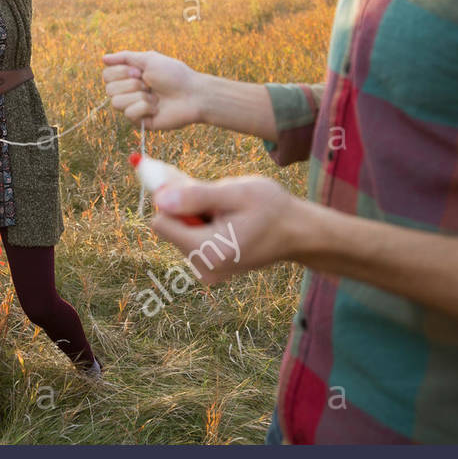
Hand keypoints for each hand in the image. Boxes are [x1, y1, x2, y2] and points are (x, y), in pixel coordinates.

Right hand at [102, 51, 201, 130]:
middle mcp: (129, 92)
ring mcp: (134, 107)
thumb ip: (125, 57)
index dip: (121, 72)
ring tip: (154, 97)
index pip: (106, 75)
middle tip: (149, 84)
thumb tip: (103, 58)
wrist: (192, 94)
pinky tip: (157, 108)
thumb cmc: (174, 75)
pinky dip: (145, 108)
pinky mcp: (140, 122)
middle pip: (109, 89)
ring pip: (116, 103)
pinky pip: (129, 114)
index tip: (139, 71)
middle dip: (131, 84)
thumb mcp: (149, 59)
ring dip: (139, 97)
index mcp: (130, 77)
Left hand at [149, 175, 296, 281]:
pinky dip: (203, 227)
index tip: (189, 186)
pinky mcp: (211, 270)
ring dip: (196, 217)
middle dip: (186, 208)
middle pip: (170, 228)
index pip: (161, 223)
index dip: (171, 200)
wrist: (298, 233)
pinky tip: (227, 222)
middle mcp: (203, 268)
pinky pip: (192, 242)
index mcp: (208, 251)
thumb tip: (160, 197)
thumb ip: (196, 196)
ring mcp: (207, 272)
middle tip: (216, 198)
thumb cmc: (271, 208)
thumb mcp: (236, 192)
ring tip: (228, 212)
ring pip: (181, 233)